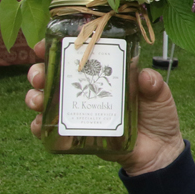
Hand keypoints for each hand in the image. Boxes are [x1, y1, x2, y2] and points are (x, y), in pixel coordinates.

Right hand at [25, 40, 185, 175]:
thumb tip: (145, 76)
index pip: (78, 53)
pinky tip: (39, 123)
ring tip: (37, 99)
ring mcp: (80, 110)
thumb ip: (154, 85)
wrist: (159, 151)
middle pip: (54, 74)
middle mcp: (87, 87)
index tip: (48, 42)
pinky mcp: (78, 132)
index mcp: (104, 71)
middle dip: (38, 71)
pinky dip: (40, 125)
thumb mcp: (160, 95)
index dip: (59, 46)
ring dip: (35, 96)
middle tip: (38, 75)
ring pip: (46, 99)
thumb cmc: (157, 116)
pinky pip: (52, 128)